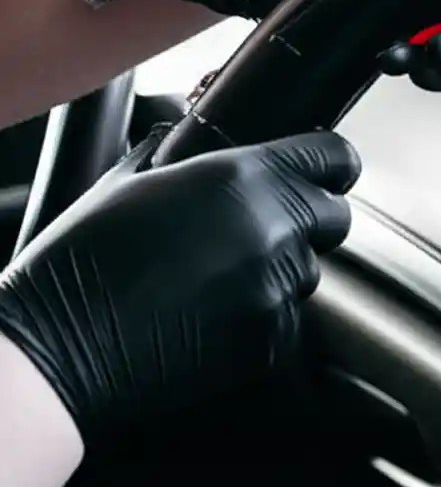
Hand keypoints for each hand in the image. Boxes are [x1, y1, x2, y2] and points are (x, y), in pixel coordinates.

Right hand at [0, 128, 359, 448]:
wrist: (59, 349)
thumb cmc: (82, 260)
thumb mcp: (129, 180)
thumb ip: (180, 152)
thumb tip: (190, 138)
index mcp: (242, 178)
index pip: (333, 158)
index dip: (332, 164)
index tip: (326, 172)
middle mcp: (272, 231)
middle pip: (334, 218)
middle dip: (310, 218)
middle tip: (263, 226)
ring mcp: (275, 290)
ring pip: (308, 271)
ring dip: (278, 269)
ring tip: (214, 276)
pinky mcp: (270, 341)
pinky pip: (283, 317)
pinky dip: (258, 315)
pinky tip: (207, 314)